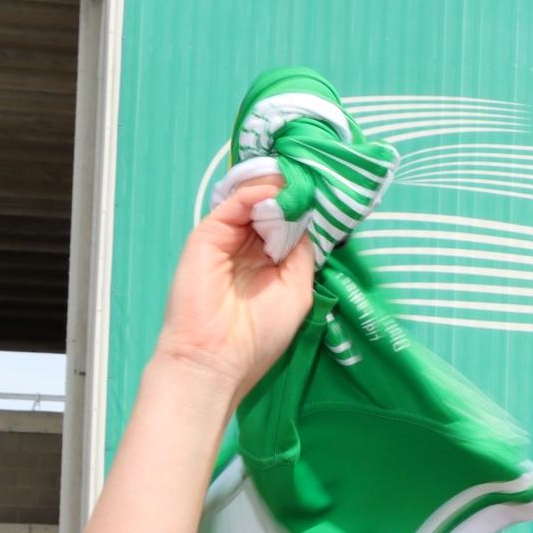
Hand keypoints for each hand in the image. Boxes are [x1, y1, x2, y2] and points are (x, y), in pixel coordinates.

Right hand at [152, 177, 316, 406]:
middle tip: (311, 176)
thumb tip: (304, 220)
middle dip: (291, 194)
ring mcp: (228, 241)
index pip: (288, 227)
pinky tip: (276, 193)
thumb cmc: (259, 334)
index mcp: (270, 266)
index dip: (304, 211)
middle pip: (271, 210)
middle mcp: (249, 250)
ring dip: (276, 190)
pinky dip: (255, 194)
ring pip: (252, 203)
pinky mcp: (209, 235)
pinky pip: (234, 205)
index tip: (324, 192)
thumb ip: (302, 255)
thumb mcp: (296, 291)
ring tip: (297, 180)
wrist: (216, 356)